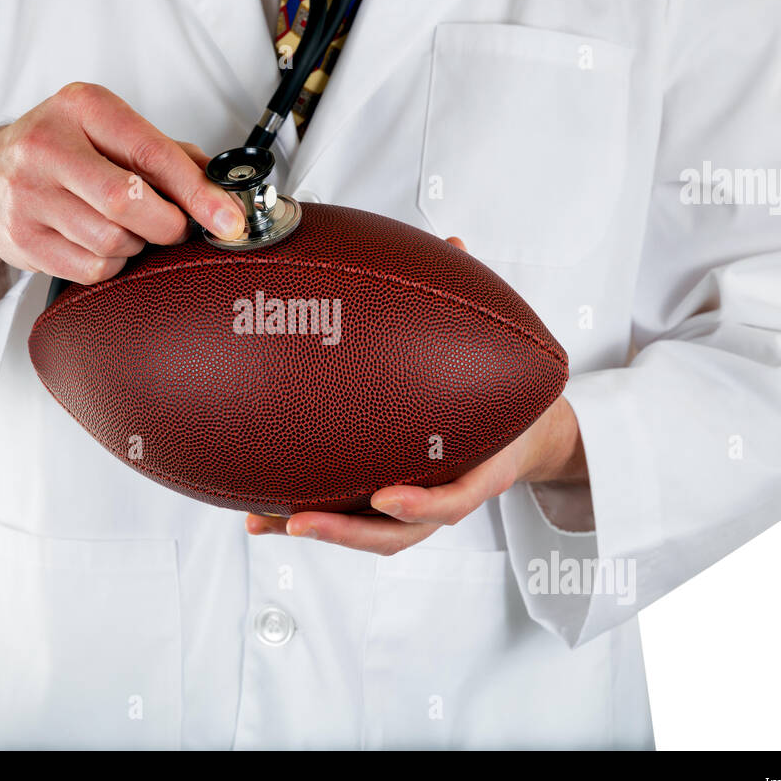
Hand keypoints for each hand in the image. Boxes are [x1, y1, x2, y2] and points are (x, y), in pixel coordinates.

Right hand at [0, 82, 245, 298]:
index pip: (151, 153)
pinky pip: (91, 269)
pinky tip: (100, 244)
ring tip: (127, 228)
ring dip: (136, 245)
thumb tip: (225, 189)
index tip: (229, 220)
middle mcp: (47, 146)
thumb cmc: (62, 150)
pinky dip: (111, 264)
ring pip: (111, 242)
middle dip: (167, 224)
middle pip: (128, 203)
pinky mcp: (21, 240)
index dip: (198, 192)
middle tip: (174, 225)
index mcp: (82, 108)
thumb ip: (169, 153)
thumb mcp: (110, 131)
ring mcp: (27, 195)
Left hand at [245, 237, 587, 555]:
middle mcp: (444, 497)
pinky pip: (348, 521)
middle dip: (347, 532)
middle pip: (397, 534)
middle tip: (301, 521)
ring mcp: (415, 508)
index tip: (387, 497)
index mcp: (482, 467)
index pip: (457, 499)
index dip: (424, 504)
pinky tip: (258, 513)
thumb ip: (474, 305)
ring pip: (366, 536)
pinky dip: (304, 518)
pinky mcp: (385, 507)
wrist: (522, 436)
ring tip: (262, 521)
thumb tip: (452, 244)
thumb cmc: (503, 396)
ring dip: (315, 531)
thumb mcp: (502, 357)